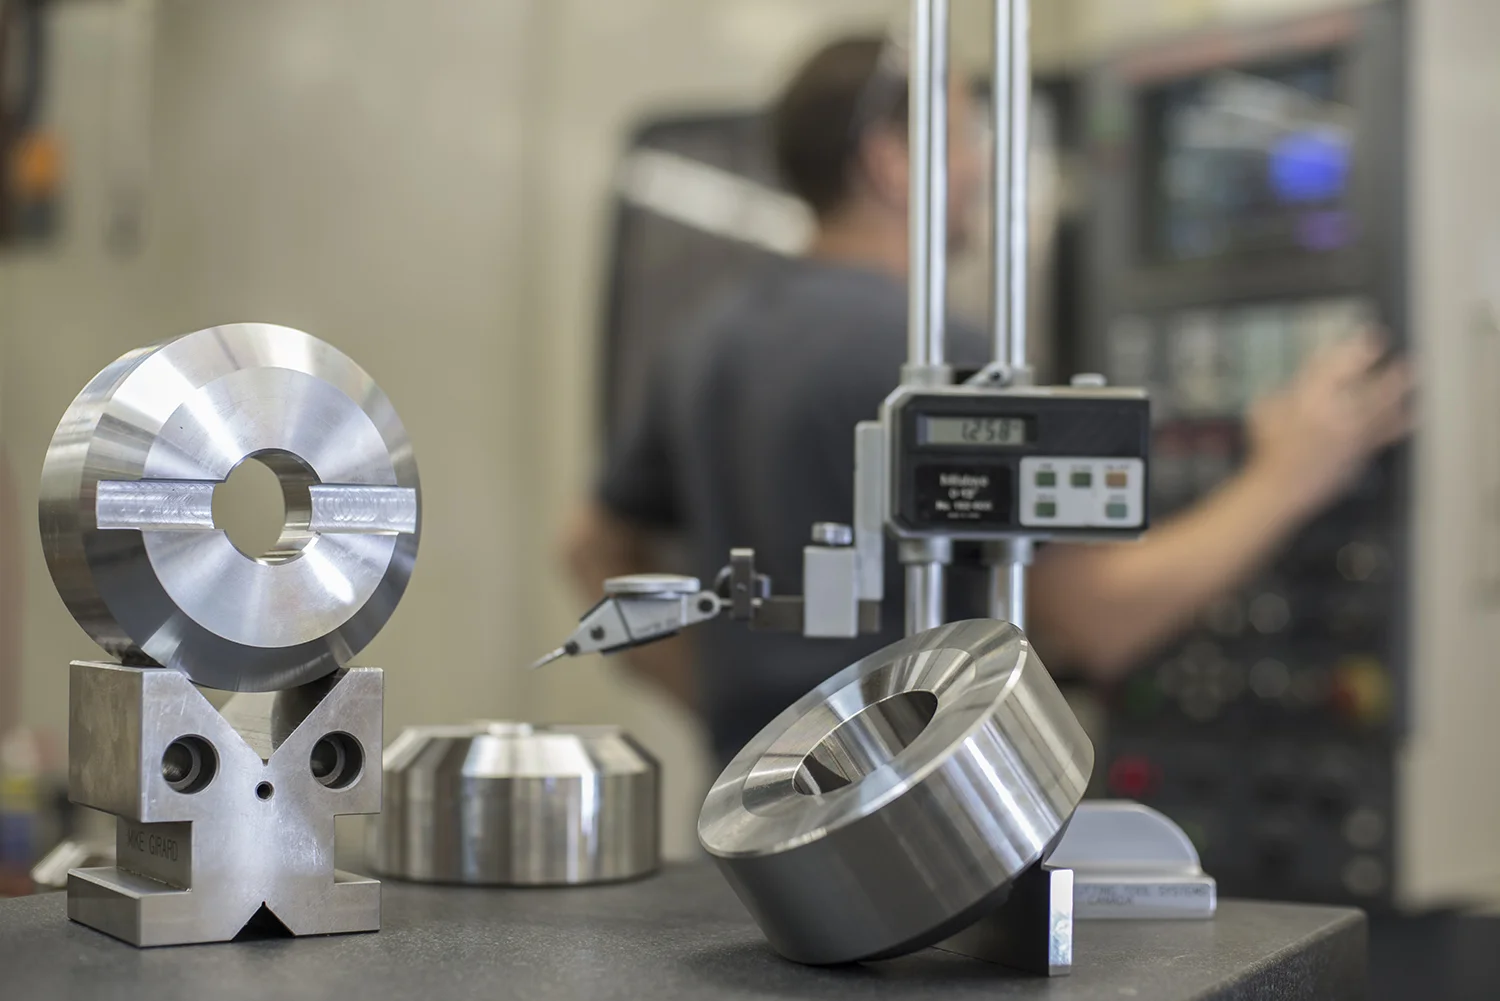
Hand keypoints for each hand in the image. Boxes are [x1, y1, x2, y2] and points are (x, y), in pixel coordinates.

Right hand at [1245, 331, 1412, 517]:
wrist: (1281, 486)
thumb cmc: (1269, 449)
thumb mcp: (1264, 409)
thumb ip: (1283, 391)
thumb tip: (1297, 383)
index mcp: (1314, 397)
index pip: (1344, 364)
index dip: (1362, 347)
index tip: (1373, 336)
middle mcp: (1341, 413)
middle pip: (1377, 385)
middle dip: (1392, 370)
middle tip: (1404, 358)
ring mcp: (1355, 434)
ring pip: (1388, 408)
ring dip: (1401, 391)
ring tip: (1411, 377)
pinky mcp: (1362, 453)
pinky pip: (1388, 434)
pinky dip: (1400, 422)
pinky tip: (1409, 415)